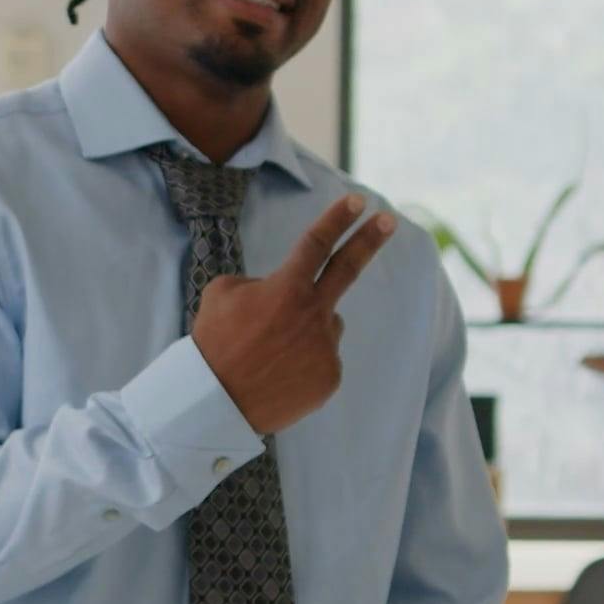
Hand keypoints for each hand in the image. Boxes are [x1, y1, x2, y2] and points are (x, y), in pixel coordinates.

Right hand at [191, 193, 396, 435]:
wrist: (215, 402)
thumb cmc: (215, 344)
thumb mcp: (223, 294)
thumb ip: (259, 282)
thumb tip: (280, 289)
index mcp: (286, 288)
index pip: (317, 244)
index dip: (338, 219)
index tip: (357, 201)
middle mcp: (313, 314)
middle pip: (347, 269)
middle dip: (369, 240)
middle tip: (389, 220)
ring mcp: (325, 347)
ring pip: (325, 324)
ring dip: (306, 329)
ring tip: (271, 352)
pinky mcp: (330, 377)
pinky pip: (323, 358)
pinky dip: (304, 361)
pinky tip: (279, 373)